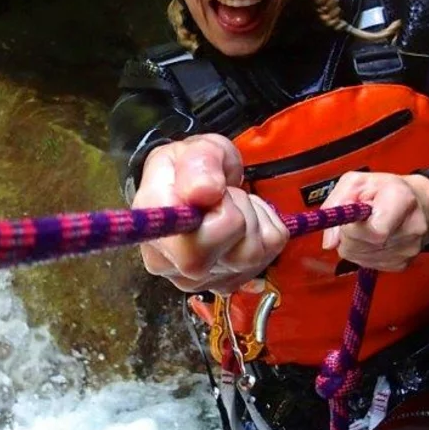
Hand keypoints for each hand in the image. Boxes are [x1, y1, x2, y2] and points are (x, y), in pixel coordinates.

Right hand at [133, 134, 288, 293]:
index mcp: (157, 235)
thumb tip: (205, 192)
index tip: (212, 192)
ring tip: (234, 204)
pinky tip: (245, 216)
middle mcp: (175, 267)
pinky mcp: (232, 279)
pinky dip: (266, 225)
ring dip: (254, 218)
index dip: (218, 217)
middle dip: (240, 213)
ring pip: (254, 254)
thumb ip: (199, 163)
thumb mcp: (193, 149)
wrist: (199, 181)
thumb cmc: (190, 168)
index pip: (196, 251)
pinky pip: (271, 251)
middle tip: (223, 194)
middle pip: (235, 254)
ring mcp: (205, 279)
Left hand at [320, 172, 428, 271]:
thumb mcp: (355, 182)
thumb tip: (330, 241)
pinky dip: (362, 252)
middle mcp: (411, 227)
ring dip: (354, 243)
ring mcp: (409, 248)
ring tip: (365, 226)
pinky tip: (371, 238)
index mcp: (401, 199)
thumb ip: (336, 205)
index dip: (352, 227)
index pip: (374, 230)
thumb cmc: (386, 189)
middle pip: (362, 245)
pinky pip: (368, 264)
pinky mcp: (403, 263)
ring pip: (360, 257)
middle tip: (355, 219)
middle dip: (348, 234)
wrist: (418, 203)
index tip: (351, 217)